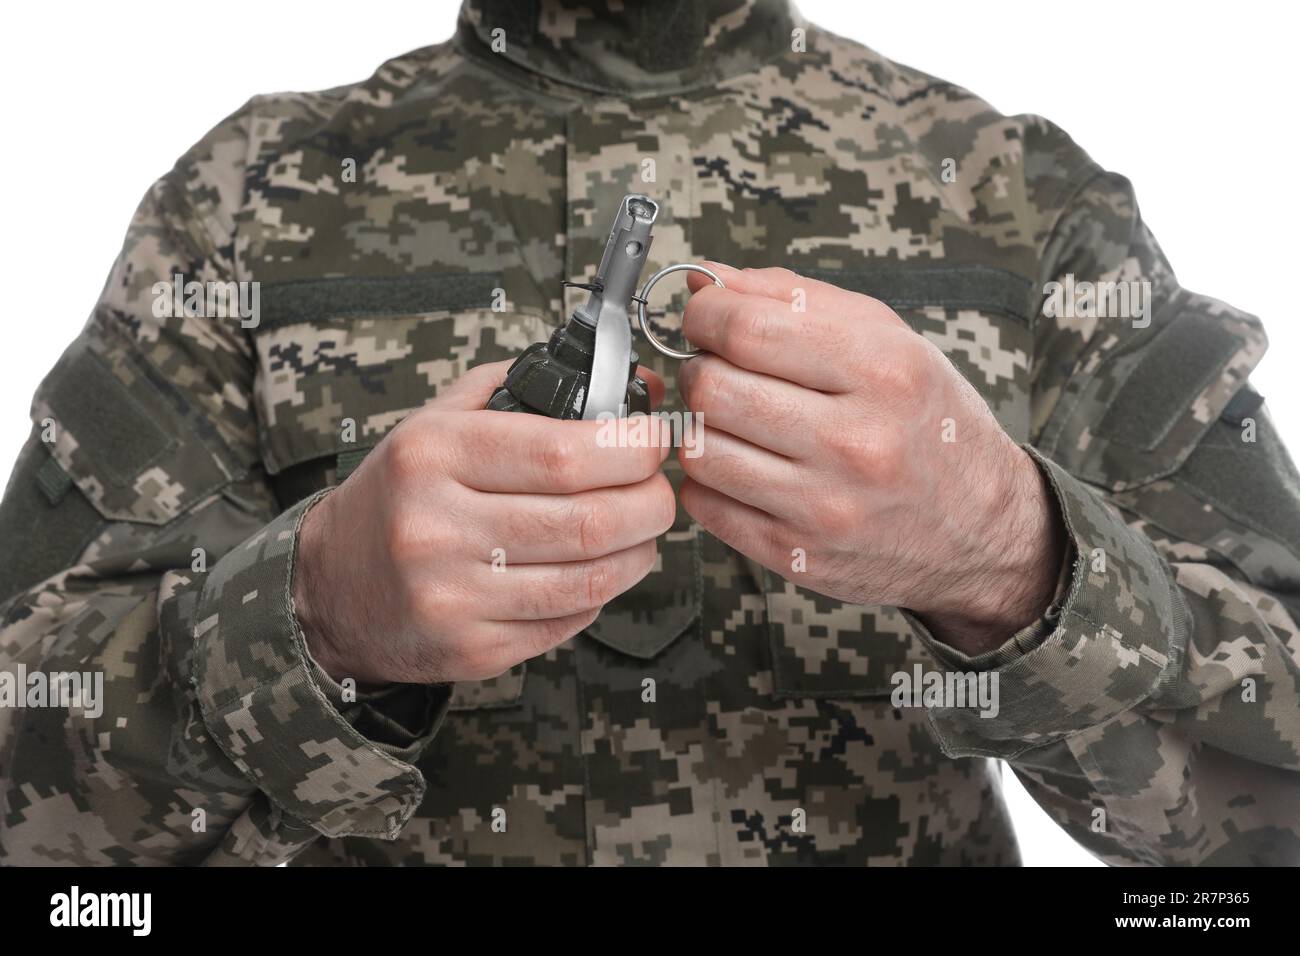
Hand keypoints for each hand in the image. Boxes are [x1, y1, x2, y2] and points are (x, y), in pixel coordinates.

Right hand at [293, 361, 674, 684]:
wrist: (330, 587)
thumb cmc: (400, 494)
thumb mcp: (439, 421)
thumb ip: (526, 388)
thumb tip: (630, 382)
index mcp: (433, 455)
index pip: (564, 452)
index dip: (633, 448)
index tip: (655, 439)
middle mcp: (437, 528)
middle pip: (590, 521)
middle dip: (652, 503)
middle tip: (660, 490)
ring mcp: (455, 597)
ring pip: (592, 579)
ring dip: (641, 551)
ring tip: (642, 529)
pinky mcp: (474, 649)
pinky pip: (570, 620)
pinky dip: (603, 591)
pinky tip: (599, 567)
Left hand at [676, 263, 1065, 654]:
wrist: (980, 530)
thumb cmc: (927, 422)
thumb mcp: (889, 340)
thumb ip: (795, 299)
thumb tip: (706, 281)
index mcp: (882, 372)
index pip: (747, 329)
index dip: (705, 314)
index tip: (705, 315)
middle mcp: (856, 443)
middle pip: (713, 389)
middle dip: (698, 368)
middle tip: (717, 368)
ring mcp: (823, 507)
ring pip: (699, 449)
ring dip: (699, 425)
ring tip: (728, 418)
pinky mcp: (796, 554)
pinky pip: (705, 504)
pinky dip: (707, 479)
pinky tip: (739, 464)